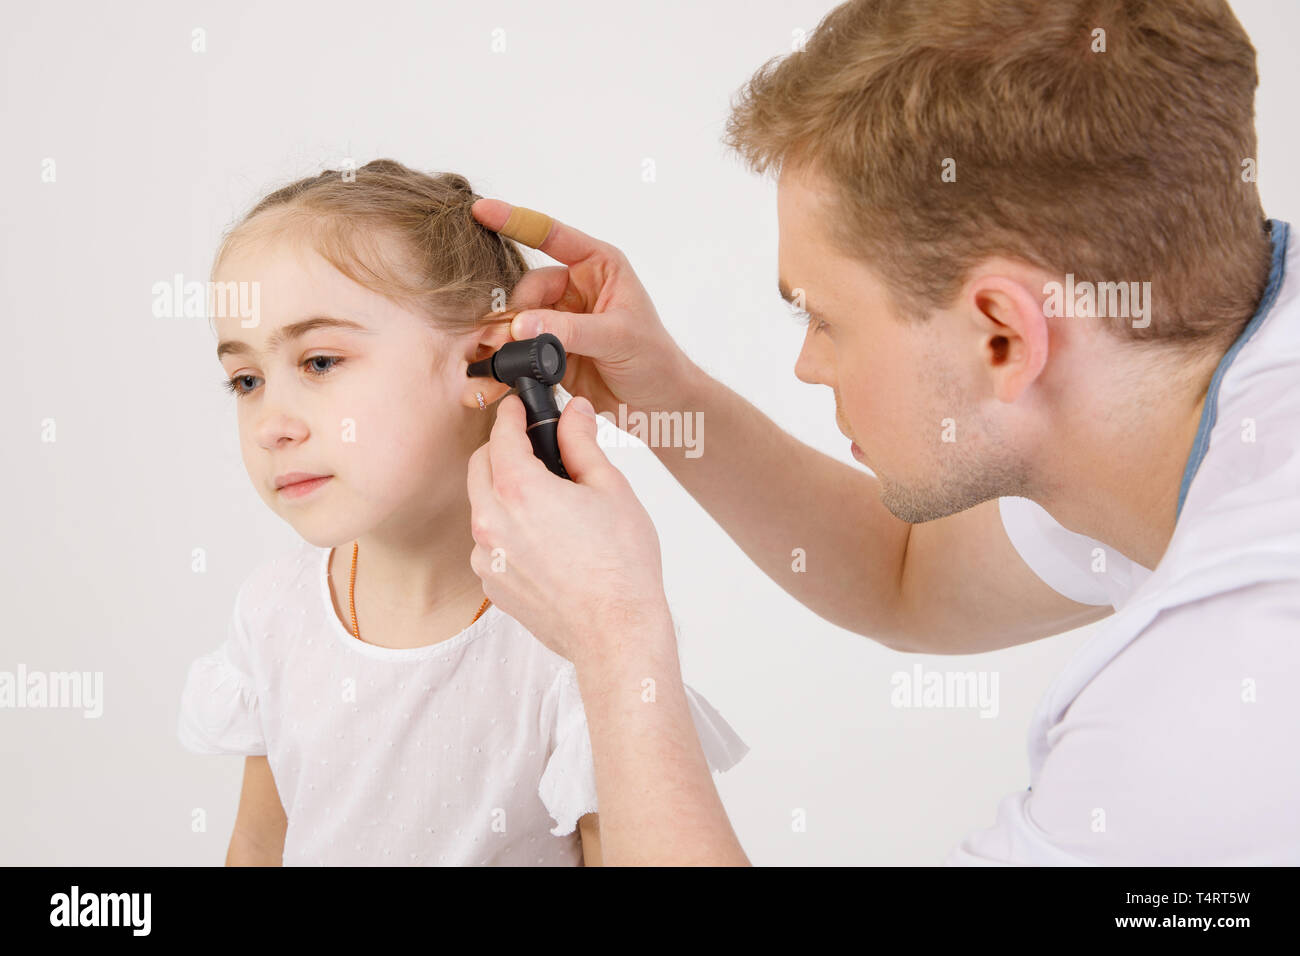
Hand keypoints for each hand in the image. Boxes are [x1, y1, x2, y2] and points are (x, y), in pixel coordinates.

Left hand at [466, 392, 670, 665]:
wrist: (616, 632)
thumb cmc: (621, 565)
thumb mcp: (610, 489)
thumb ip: (582, 443)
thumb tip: (573, 412)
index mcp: (519, 489)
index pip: (500, 433)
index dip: (511, 413)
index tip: (519, 406)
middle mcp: (491, 521)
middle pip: (480, 465)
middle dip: (501, 449)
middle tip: (534, 449)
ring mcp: (486, 557)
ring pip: (481, 506)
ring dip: (501, 492)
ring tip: (545, 499)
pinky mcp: (492, 584)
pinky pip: (488, 543)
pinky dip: (506, 531)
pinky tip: (544, 540)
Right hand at [472, 199, 697, 419]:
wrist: (656, 403)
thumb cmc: (654, 359)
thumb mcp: (617, 337)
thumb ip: (570, 329)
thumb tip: (523, 325)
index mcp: (599, 265)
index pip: (552, 235)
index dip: (515, 220)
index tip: (482, 211)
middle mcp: (576, 286)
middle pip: (529, 286)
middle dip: (514, 309)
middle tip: (506, 335)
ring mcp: (561, 317)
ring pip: (520, 317)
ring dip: (506, 335)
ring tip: (498, 352)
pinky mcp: (550, 348)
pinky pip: (520, 345)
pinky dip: (508, 356)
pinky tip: (499, 367)